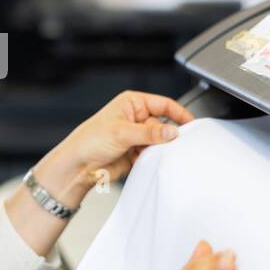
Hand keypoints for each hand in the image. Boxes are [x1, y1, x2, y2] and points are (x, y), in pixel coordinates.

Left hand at [61, 90, 194, 187]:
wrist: (78, 165)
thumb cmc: (89, 140)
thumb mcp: (122, 132)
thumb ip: (150, 133)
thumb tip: (173, 132)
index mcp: (132, 104)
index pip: (164, 104)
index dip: (179, 113)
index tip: (191, 124)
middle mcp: (136, 118)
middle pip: (164, 125)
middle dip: (167, 135)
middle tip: (173, 144)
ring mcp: (137, 136)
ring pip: (160, 142)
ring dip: (159, 149)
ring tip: (151, 153)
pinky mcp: (136, 153)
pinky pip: (153, 155)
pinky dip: (153, 159)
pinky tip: (145, 161)